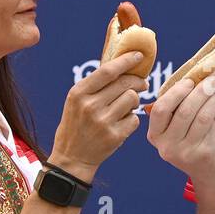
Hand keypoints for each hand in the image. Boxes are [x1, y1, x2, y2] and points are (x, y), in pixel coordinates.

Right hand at [50, 50, 148, 181]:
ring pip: (133, 99)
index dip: (126, 61)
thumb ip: (95, 84)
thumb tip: (123, 65)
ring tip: (128, 106)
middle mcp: (89, 106)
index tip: (139, 56)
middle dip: (138, 81)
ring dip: (135, 101)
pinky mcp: (114, 136)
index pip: (107, 71)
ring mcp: (102, 122)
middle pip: (125, 84)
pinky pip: (135, 119)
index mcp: (78, 93)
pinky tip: (123, 122)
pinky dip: (132, 119)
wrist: (72, 157)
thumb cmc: (76, 123)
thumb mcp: (76, 100)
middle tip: (143, 84)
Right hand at [145, 74, 214, 182]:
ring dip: (214, 95)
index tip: (190, 80)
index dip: (176, 92)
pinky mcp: (206, 153)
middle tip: (213, 76)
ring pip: (202, 115)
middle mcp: (167, 147)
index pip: (160, 109)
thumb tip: (198, 73)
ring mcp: (187, 152)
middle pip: (184, 111)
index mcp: (156, 136)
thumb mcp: (179, 128)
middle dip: (201, 90)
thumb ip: (180, 106)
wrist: (211, 174)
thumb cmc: (194, 142)